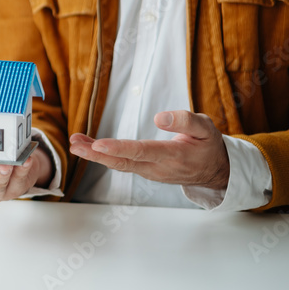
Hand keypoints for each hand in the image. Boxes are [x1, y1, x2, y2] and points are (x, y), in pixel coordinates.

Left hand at [68, 110, 229, 189]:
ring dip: (94, 155)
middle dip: (96, 155)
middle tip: (75, 144)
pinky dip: (102, 156)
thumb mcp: (206, 128)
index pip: (143, 152)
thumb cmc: (208, 146)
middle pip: (123, 162)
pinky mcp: (144, 171)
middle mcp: (158, 168)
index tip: (99, 145)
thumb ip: (185, 120)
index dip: (120, 148)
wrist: (214, 171)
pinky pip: (121, 164)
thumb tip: (159, 117)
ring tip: (75, 142)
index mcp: (174, 155)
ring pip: (119, 165)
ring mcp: (149, 172)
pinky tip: (87, 146)